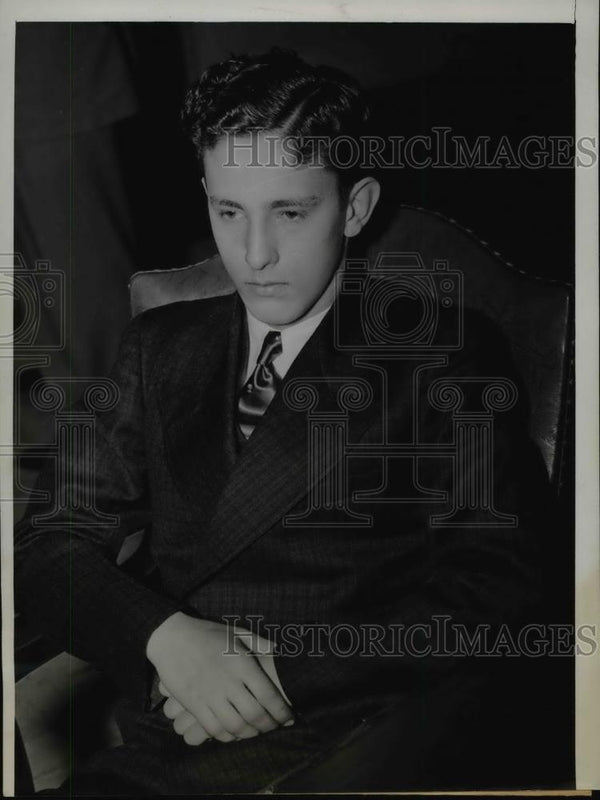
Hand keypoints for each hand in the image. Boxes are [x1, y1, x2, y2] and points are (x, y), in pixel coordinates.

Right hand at [146, 612, 293, 744]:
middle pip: (255, 714)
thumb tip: (281, 651)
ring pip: (236, 725)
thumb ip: (260, 643)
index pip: (268, 695)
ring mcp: (210, 694)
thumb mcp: (236, 632)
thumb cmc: (207, 633)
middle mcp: (228, 681)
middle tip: (274, 726)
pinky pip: (214, 728)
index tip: (289, 717)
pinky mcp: (194, 704)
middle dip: (269, 725)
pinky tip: (234, 732)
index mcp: (242, 663)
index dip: (282, 710)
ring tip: (256, 731)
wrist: (171, 637)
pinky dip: (227, 736)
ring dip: (250, 733)